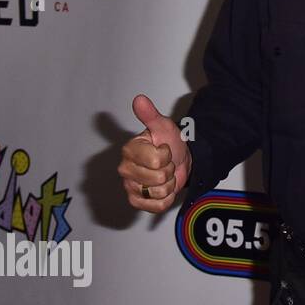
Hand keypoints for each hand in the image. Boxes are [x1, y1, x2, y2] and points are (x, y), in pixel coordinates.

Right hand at [118, 94, 192, 213]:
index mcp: (130, 150)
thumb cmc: (168, 143)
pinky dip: (167, 199)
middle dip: (169, 170)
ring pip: (160, 192)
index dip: (167, 155)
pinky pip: (158, 206)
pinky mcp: (136, 201)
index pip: (156, 160)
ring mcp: (129, 186)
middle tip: (165, 164)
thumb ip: (150, 115)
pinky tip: (163, 189)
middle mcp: (125, 169)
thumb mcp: (163, 127)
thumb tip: (139, 99)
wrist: (179, 161)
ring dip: (169, 184)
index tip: (163, 149)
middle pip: (159, 177)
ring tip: (164, 175)